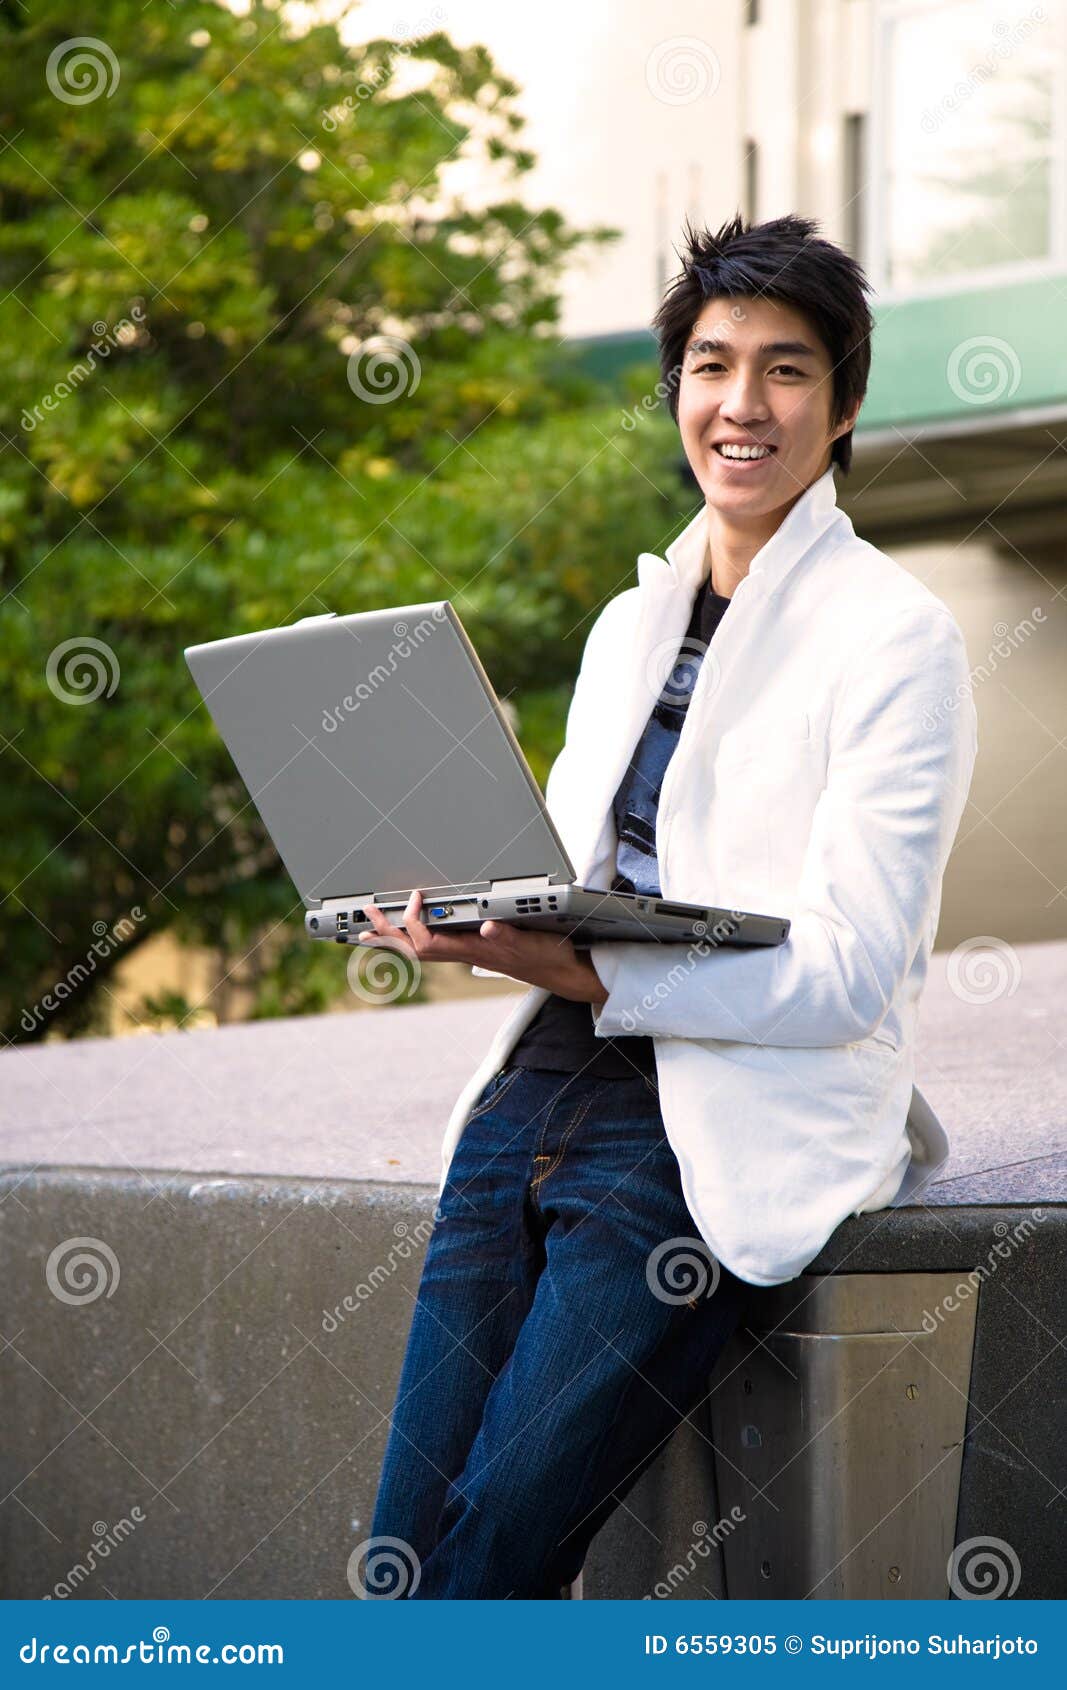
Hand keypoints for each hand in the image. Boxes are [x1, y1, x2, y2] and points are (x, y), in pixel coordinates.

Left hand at [357, 889, 608, 1004]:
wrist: (560, 973)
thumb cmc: (545, 956)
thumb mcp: (531, 943)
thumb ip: (508, 935)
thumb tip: (487, 925)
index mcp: (472, 948)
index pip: (429, 941)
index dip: (413, 921)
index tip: (413, 897)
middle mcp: (463, 951)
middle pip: (413, 947)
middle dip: (386, 932)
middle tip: (364, 917)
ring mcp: (465, 952)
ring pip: (418, 949)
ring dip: (392, 938)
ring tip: (368, 930)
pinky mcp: (471, 948)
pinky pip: (431, 946)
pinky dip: (410, 939)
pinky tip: (402, 936)